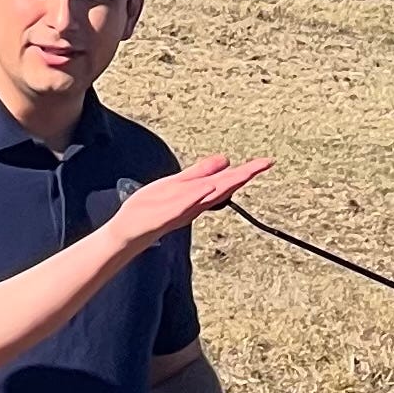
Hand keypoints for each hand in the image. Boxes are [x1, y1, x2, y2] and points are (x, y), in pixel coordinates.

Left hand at [114, 154, 273, 246]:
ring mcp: (181, 209)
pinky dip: (196, 196)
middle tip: (265, 165)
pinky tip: (208, 187)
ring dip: (226, 183)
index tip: (265, 162)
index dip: (245, 171)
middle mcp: (193, 203)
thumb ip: (200, 173)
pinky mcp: (167, 214)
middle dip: (244, 175)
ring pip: (208, 194)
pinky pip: (185, 204)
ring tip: (244, 173)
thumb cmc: (150, 209)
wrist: (128, 232)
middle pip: (222, 186)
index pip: (225, 180)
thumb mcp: (178, 184)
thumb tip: (224, 161)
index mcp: (197, 195)